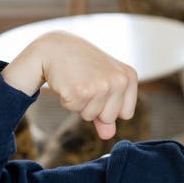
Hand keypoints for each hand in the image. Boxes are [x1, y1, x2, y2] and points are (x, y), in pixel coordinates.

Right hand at [1, 31, 138, 139]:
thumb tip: (108, 136)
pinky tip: (66, 81)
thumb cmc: (81, 66)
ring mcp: (100, 85)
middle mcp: (119, 80)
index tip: (99, 87)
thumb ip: (108, 111)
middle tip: (85, 83)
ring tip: (76, 81)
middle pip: (108, 118)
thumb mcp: (101, 84)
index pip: (126, 114)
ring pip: (90, 115)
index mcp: (129, 77)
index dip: (109, 107)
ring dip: (79, 103)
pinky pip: (73, 109)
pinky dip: (66, 99)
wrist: (54, 47)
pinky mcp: (81, 90)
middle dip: (93, 107)